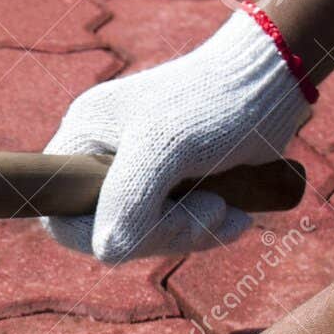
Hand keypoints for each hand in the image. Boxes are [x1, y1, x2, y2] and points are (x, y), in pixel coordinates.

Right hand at [44, 8, 312, 262]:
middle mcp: (101, 158)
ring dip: (192, 233)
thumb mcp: (165, 147)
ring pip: (144, 238)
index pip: (58, 215)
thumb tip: (107, 253)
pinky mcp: (170, 186)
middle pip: (106, 234)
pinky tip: (236, 214)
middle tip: (211, 209)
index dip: (96, 234)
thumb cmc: (215, 102)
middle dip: (161, 234)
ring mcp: (136, 174)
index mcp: (82, 138)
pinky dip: (206, 230)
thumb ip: (128, 201)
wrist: (274, 81)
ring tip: (228, 208)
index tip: (147, 220)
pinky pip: (173, 231)